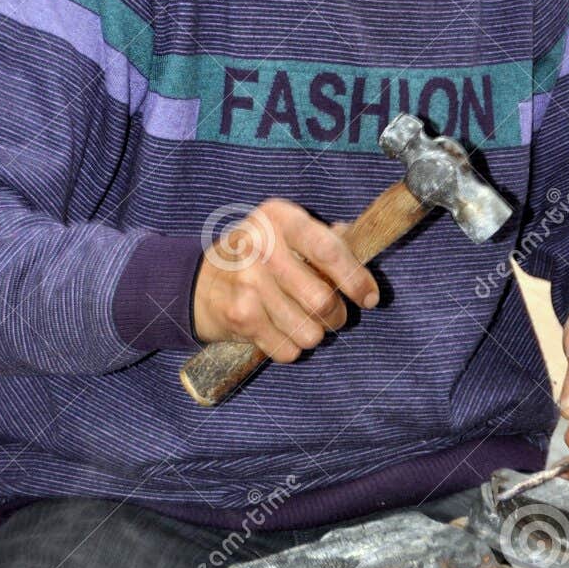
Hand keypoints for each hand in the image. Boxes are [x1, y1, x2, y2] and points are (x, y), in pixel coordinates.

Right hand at [192, 198, 377, 361]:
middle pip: (322, 300)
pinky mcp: (240, 316)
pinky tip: (279, 330)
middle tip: (334, 313)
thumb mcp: (285, 231)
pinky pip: (287, 349)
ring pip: (308, 331)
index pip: (329, 250)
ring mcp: (248, 283)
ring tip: (303, 322)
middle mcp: (261, 247)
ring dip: (314, 333)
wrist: (199, 281)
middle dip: (337, 314)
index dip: (356, 279)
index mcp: (279, 218)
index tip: (369, 297)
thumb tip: (360, 244)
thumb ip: (324, 237)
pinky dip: (291, 347)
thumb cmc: (257, 255)